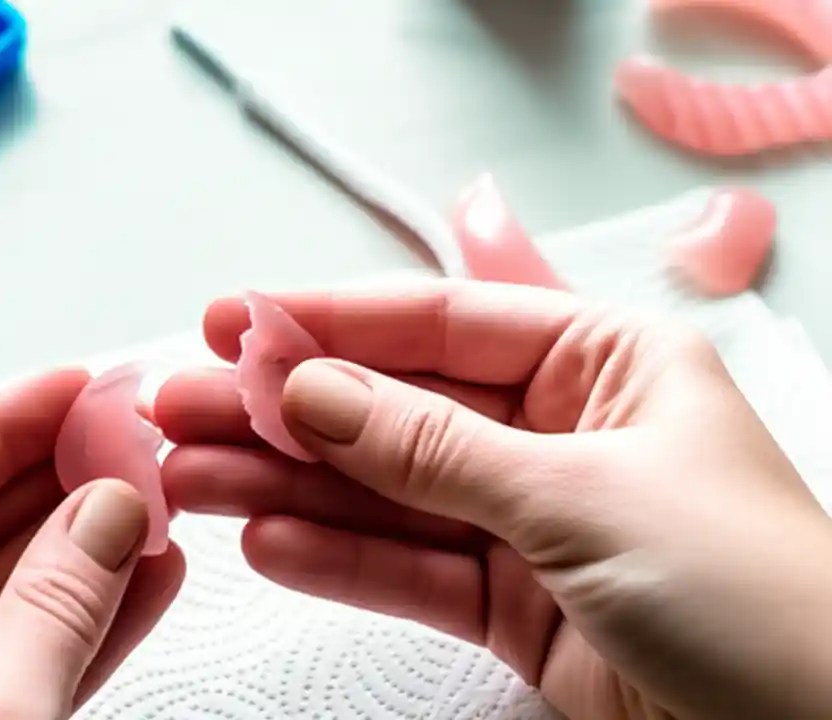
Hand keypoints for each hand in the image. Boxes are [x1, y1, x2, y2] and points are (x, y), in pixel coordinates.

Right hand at [155, 281, 831, 719]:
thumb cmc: (760, 598)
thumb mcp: (581, 495)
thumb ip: (434, 448)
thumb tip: (315, 392)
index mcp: (603, 363)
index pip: (439, 324)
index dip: (329, 320)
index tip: (236, 321)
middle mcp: (560, 432)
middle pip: (395, 409)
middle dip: (286, 408)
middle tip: (188, 403)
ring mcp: (530, 521)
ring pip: (387, 492)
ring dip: (291, 485)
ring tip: (199, 478)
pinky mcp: (514, 605)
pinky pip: (409, 570)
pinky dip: (340, 560)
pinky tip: (270, 542)